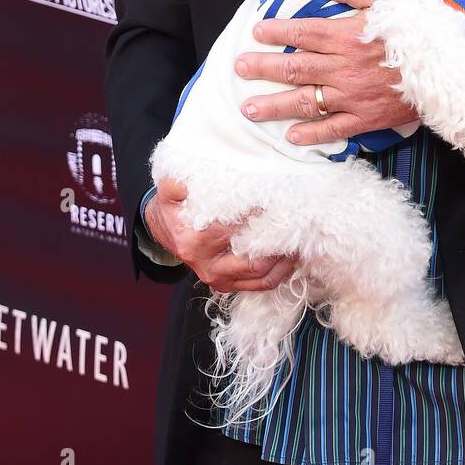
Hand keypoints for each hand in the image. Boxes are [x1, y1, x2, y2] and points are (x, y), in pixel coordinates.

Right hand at [144, 176, 298, 291]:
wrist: (163, 231)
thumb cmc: (173, 209)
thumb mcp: (170, 190)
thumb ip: (178, 182)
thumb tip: (188, 179)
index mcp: (196, 241)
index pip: (238, 230)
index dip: (263, 218)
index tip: (282, 204)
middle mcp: (208, 264)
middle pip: (255, 260)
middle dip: (281, 244)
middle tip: (300, 225)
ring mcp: (218, 279)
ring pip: (262, 276)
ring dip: (285, 261)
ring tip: (301, 240)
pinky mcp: (226, 285)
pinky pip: (260, 285)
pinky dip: (279, 273)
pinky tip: (291, 256)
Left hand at [233, 0, 420, 145]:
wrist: (449, 71)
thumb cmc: (420, 33)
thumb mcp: (389, 2)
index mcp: (347, 36)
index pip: (302, 33)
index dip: (276, 32)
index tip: (256, 33)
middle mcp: (343, 67)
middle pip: (294, 67)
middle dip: (262, 68)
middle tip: (239, 68)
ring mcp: (352, 95)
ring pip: (304, 100)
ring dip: (274, 105)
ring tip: (249, 108)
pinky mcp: (365, 118)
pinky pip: (332, 129)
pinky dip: (311, 134)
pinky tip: (291, 137)